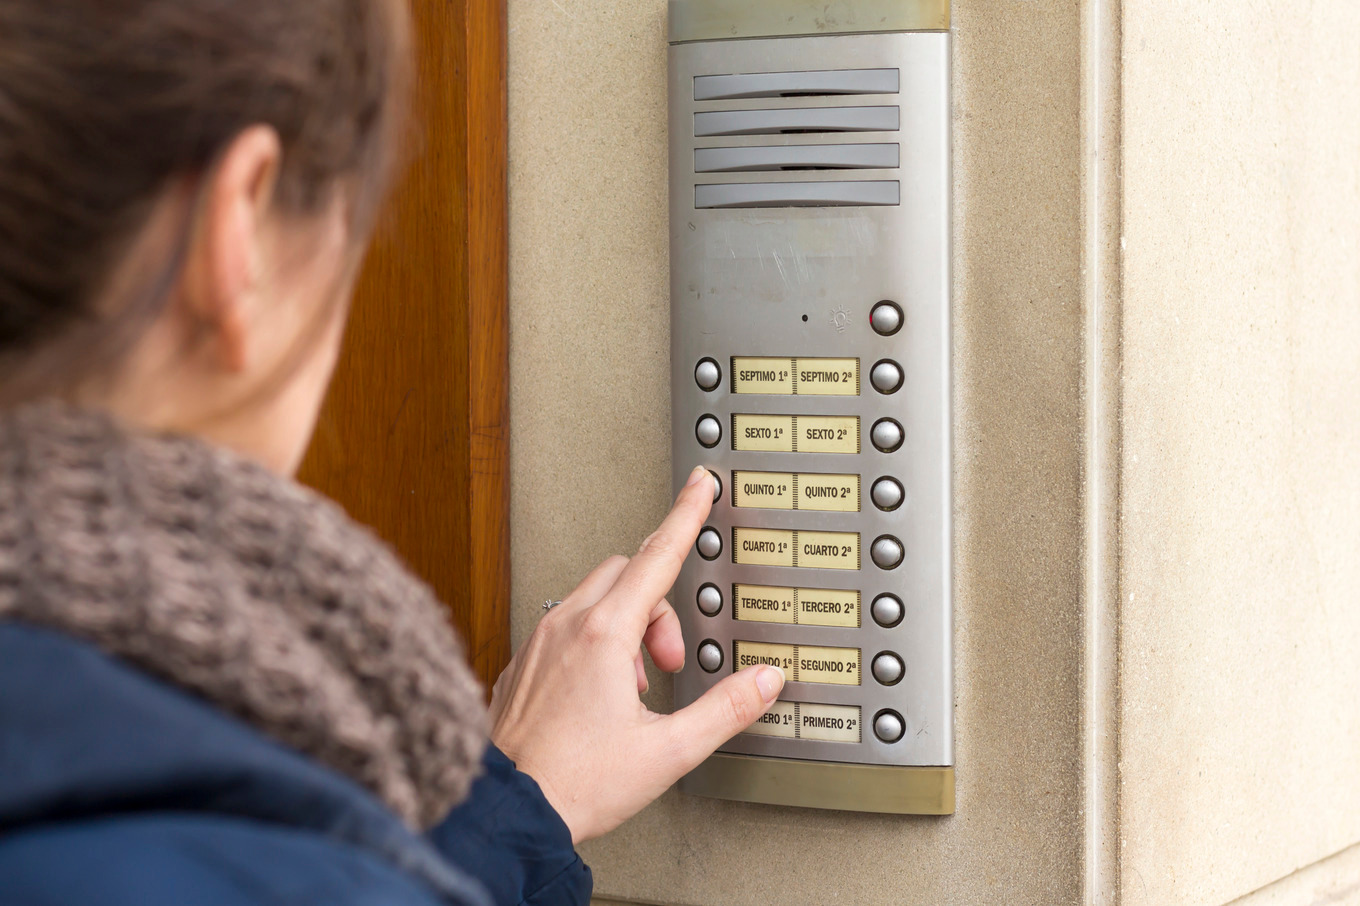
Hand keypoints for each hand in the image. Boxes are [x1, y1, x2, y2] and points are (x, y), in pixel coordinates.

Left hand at [489, 465, 785, 843]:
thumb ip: (725, 709)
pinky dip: (592, 645)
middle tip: (671, 662)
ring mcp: (537, 644)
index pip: (657, 555)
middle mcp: (565, 628)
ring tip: (637, 688)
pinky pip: (564, 629)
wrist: (508, 814)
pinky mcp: (520, 667)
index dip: (685, 516)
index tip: (699, 487)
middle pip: (626, 574)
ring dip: (627, 627)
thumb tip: (764, 681)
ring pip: (592, 600)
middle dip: (660, 604)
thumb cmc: (576, 784)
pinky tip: (600, 697)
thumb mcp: (670, 752)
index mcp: (604, 636)